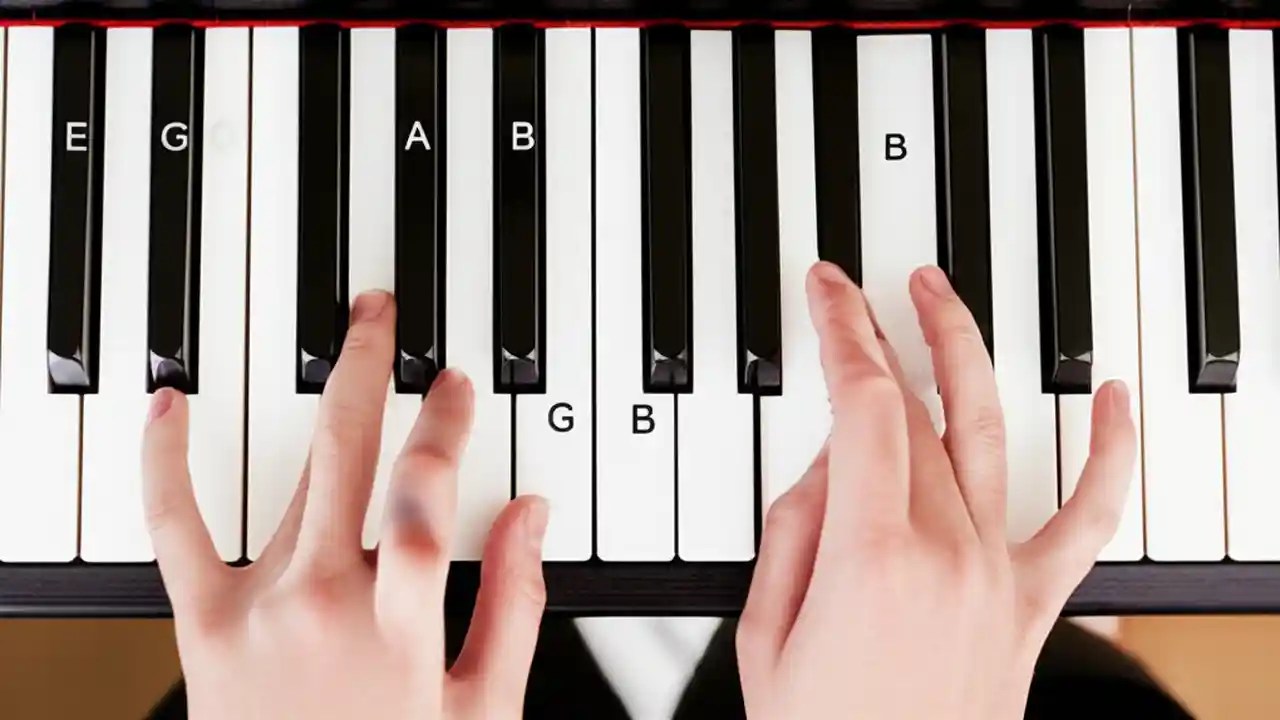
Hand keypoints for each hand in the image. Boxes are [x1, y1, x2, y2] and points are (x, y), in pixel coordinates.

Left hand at [142, 292, 547, 719]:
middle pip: (355, 454)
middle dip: (375, 371)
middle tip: (384, 322)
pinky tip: (169, 407)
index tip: (455, 389)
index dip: (446, 425)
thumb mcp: (481, 709)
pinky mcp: (206, 622)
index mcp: (400, 623)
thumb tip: (531, 518)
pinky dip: (164, 460)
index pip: (429, 493)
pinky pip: (174, 528)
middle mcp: (325, 599)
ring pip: (294, 475)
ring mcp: (261, 604)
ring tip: (340, 340)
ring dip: (319, 395)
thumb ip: (512, 605)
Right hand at [737, 263, 1136, 719]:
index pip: (863, 404)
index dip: (845, 332)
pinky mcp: (1033, 606)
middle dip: (879, 341)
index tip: (829, 294)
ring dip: (963, 352)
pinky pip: (1087, 518)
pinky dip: (1109, 452)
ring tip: (938, 297)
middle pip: (915, 412)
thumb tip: (823, 462)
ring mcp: (996, 576)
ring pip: (985, 432)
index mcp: (869, 557)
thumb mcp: (765, 634)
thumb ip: (792, 531)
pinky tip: (1109, 398)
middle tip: (856, 298)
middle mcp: (945, 554)